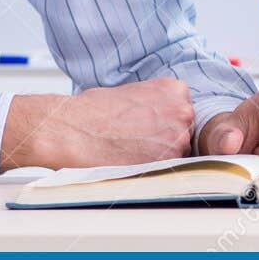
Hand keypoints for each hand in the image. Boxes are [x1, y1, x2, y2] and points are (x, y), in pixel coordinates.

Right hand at [0, 77, 194, 170]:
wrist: (72, 129)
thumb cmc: (93, 110)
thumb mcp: (134, 92)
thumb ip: (158, 104)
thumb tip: (166, 121)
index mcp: (176, 89)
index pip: (184, 112)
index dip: (166, 123)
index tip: (149, 127)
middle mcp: (183, 111)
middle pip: (186, 132)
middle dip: (166, 138)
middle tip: (138, 140)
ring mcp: (178, 137)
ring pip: (179, 152)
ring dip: (161, 155)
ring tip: (131, 150)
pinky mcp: (167, 162)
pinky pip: (168, 169)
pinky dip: (153, 169)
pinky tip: (132, 160)